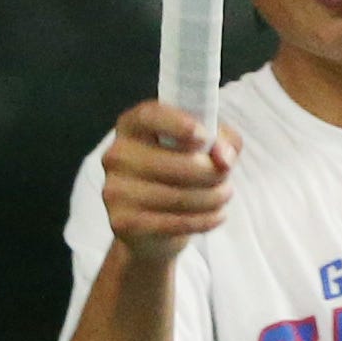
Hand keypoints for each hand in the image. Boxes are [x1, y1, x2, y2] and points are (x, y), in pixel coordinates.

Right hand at [101, 100, 242, 262]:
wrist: (151, 224)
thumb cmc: (180, 173)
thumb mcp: (205, 147)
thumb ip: (222, 141)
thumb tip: (223, 158)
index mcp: (132, 126)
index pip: (148, 116)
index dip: (177, 124)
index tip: (204, 136)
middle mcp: (117, 155)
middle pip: (173, 163)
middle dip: (212, 173)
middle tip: (226, 178)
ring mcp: (116, 190)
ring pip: (178, 196)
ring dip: (213, 198)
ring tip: (223, 196)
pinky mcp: (123, 222)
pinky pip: (174, 223)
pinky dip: (204, 220)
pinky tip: (217, 216)